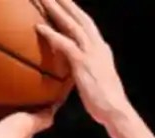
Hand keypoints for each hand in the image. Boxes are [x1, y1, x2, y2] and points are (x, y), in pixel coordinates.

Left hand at [35, 0, 130, 126]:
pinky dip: (51, 35)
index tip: (64, 2)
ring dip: (57, 10)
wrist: (115, 110)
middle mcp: (97, 46)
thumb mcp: (97, 79)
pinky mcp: (83, 63)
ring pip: (72, 25)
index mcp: (101, 49)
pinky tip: (38, 27)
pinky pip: (65, 44)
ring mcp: (91, 53)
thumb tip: (77, 68)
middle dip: (66, 3)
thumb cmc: (105, 101)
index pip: (86, 25)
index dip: (75, 12)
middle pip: (80, 18)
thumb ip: (87, 68)